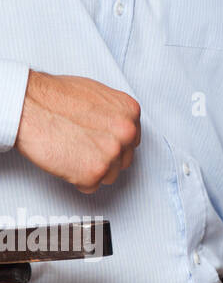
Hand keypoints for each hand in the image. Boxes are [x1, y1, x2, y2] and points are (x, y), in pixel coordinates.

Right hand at [13, 72, 140, 192]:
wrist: (29, 106)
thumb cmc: (54, 98)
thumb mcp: (97, 96)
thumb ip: (112, 114)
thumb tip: (113, 126)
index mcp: (129, 112)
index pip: (132, 140)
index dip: (113, 143)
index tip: (100, 143)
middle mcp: (126, 132)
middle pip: (123, 159)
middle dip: (103, 158)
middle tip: (82, 149)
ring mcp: (112, 153)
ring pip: (109, 175)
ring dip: (91, 169)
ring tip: (72, 153)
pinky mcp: (94, 172)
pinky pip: (90, 186)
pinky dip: (76, 179)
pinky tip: (66, 161)